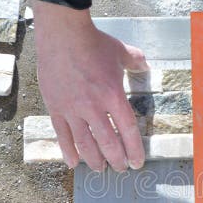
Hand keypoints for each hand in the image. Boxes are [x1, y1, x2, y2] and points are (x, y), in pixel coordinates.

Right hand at [32, 0, 147, 171]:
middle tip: (120, 168)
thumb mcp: (120, 52)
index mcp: (113, 95)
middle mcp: (94, 107)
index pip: (128, 130)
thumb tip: (146, 67)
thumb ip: (136, 62)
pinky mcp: (55, 107)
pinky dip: (68, 151)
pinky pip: (62, 135)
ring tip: (100, 168)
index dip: (134, 150)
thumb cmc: (93, 42)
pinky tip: (73, 163)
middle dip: (116, 159)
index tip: (137, 163)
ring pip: (85, 144)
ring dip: (94, 160)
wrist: (62, 33)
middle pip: (108, 143)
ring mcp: (72, 109)